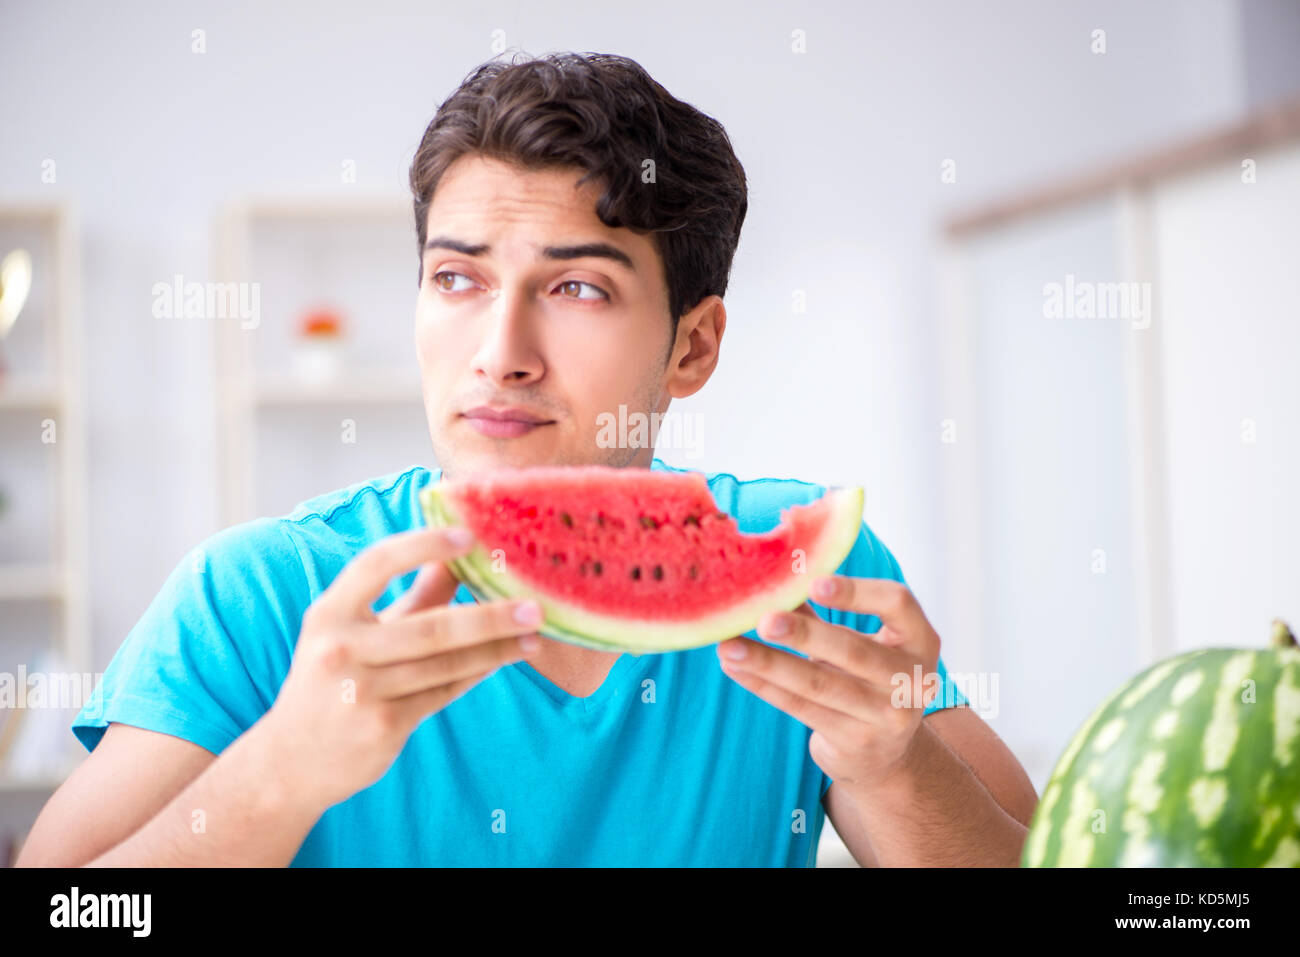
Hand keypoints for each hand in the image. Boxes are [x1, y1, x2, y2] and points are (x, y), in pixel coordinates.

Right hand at [261, 526, 543, 810]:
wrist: (295, 758)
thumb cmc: (334, 679)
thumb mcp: (356, 631)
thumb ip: (409, 596)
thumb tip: (457, 555)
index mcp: (329, 614)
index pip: (377, 564)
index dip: (422, 545)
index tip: (469, 536)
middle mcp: (340, 649)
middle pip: (432, 626)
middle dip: (491, 615)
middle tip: (534, 605)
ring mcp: (362, 691)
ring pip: (446, 664)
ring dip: (497, 648)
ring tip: (533, 634)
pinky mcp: (383, 725)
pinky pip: (444, 692)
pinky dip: (477, 672)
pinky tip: (503, 658)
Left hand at [716, 575, 940, 791]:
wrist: (884, 755)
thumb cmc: (864, 679)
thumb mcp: (856, 643)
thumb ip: (819, 611)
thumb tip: (771, 574)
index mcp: (919, 639)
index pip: (896, 602)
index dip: (855, 592)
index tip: (812, 584)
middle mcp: (912, 678)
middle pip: (853, 650)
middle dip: (803, 634)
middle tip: (761, 619)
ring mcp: (887, 715)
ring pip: (818, 683)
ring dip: (768, 663)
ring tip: (728, 646)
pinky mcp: (856, 741)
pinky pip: (800, 707)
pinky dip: (763, 685)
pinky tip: (734, 668)